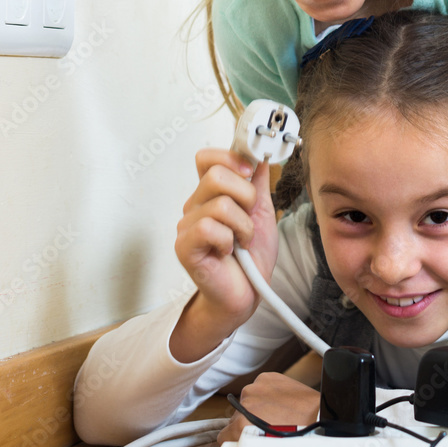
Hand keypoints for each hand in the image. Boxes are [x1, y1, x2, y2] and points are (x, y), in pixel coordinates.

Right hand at [171, 151, 278, 362]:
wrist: (248, 293)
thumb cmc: (252, 256)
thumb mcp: (263, 211)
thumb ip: (258, 182)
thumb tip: (260, 153)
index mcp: (212, 193)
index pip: (207, 158)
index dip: (230, 158)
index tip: (250, 172)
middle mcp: (196, 205)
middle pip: (216, 175)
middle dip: (245, 196)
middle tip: (249, 218)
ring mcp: (187, 226)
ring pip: (219, 204)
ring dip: (243, 225)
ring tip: (242, 241)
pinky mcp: (185, 247)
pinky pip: (210, 228)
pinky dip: (229, 240)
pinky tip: (229, 251)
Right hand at [217, 373, 321, 442]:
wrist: (318, 416)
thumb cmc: (298, 436)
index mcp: (241, 424)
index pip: (223, 436)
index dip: (234, 441)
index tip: (242, 443)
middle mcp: (245, 403)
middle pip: (235, 418)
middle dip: (246, 425)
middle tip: (264, 432)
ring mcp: (255, 388)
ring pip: (246, 402)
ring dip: (255, 408)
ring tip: (274, 416)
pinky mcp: (266, 377)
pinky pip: (258, 388)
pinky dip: (265, 394)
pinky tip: (278, 403)